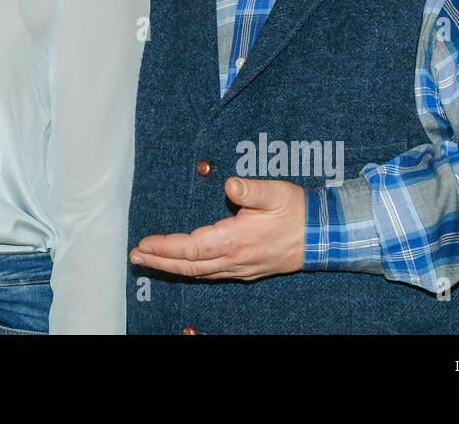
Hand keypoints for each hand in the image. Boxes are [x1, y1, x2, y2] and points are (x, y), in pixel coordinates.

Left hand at [129, 178, 304, 280]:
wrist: (323, 236)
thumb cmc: (298, 211)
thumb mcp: (276, 193)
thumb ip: (251, 189)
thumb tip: (229, 184)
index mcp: (236, 239)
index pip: (191, 248)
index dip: (165, 247)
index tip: (144, 243)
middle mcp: (234, 259)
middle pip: (189, 265)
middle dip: (160, 261)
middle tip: (135, 256)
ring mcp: (240, 268)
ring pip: (199, 273)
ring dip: (171, 268)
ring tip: (149, 260)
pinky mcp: (246, 270)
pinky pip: (211, 274)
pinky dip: (191, 271)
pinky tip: (182, 266)